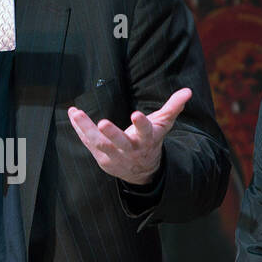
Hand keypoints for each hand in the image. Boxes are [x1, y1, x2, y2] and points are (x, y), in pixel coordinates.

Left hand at [67, 87, 191, 184]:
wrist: (142, 170)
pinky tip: (73, 114)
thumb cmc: (151, 140)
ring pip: (99, 143)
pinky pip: (89, 142)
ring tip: (77, 113)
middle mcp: (131, 150)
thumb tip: (188, 91)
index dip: (141, 124)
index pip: (146, 131)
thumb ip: (173, 107)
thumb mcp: (164, 124)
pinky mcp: (102, 158)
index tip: (136, 115)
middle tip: (103, 123)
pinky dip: (80, 129)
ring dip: (87, 128)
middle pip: (120, 143)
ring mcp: (115, 156)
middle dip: (111, 134)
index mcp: (147, 140)